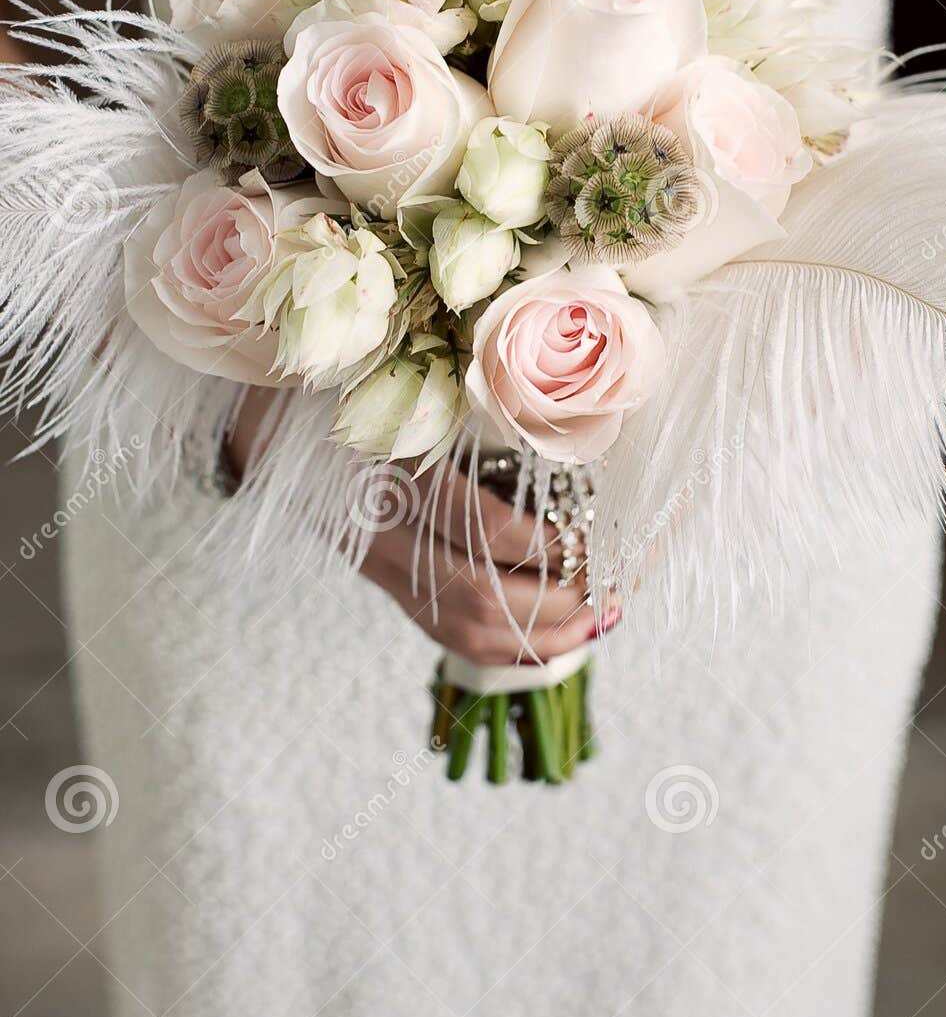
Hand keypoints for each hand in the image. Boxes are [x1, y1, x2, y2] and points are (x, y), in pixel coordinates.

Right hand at [228, 392, 616, 665]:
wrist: (264, 410)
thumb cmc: (353, 376)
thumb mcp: (408, 372)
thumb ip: (474, 396)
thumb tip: (576, 413)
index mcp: (391, 465)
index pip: (480, 527)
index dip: (547, 544)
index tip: (596, 537)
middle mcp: (380, 525)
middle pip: (478, 594)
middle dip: (556, 604)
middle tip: (610, 588)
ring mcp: (376, 560)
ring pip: (461, 626)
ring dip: (537, 635)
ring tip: (593, 618)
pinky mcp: (378, 577)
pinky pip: (441, 630)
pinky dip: (502, 644)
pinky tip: (550, 637)